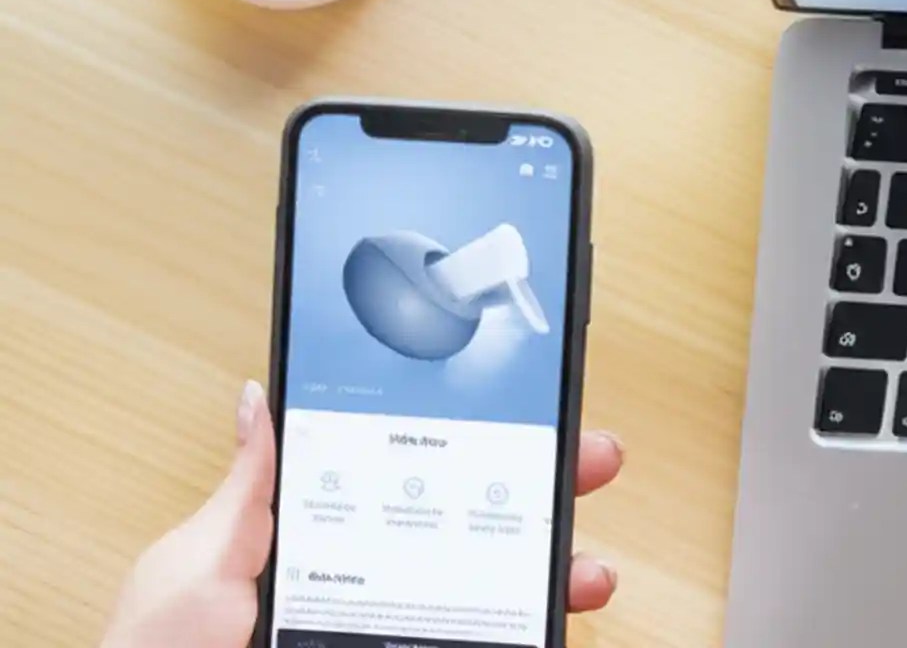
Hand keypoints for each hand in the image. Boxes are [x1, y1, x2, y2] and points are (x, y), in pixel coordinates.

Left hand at [101, 381, 623, 647]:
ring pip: (490, 592)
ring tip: (587, 564)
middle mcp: (374, 583)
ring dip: (552, 569)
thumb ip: (249, 489)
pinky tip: (556, 618)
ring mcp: (395, 629)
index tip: (523, 414)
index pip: (415, 476)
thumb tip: (258, 398)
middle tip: (588, 459)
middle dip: (539, 491)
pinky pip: (479, 638)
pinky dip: (528, 628)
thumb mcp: (203, 560)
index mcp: (328, 538)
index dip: (474, 443)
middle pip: (471, 527)